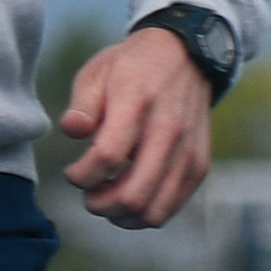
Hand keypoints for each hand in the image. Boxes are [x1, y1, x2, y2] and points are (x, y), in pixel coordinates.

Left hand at [55, 24, 218, 230]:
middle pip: (133, 195)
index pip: (107, 156)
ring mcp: (188, 152)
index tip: (72, 172)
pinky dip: (144, 213)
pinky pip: (171, 206)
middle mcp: (168, 131)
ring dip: (122, 215)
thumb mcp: (97, 72)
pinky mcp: (199, 165)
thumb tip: (71, 130)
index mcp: (137, 104)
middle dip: (100, 205)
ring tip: (107, 199)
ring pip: (154, 212)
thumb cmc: (132, 67)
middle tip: (88, 195)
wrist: (186, 55)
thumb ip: (82, 105)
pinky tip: (129, 194)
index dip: (81, 175)